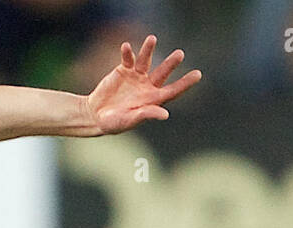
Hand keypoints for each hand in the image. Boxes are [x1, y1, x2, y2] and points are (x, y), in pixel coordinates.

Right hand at [82, 35, 201, 134]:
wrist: (95, 115)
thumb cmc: (114, 123)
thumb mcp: (129, 120)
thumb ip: (146, 114)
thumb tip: (165, 114)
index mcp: (153, 100)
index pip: (172, 90)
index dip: (185, 83)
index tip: (198, 74)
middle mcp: (147, 86)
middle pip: (162, 72)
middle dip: (170, 63)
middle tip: (180, 54)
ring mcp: (136, 77)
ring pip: (146, 61)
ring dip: (148, 50)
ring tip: (152, 39)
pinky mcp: (124, 70)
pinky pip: (128, 59)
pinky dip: (127, 53)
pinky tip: (126, 46)